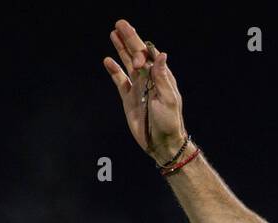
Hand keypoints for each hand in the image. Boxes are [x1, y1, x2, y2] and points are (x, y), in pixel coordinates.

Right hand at [103, 19, 188, 161]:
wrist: (162, 143)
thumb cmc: (169, 122)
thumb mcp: (169, 99)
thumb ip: (162, 77)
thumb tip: (160, 55)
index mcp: (160, 78)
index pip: (149, 56)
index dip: (141, 48)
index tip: (137, 54)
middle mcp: (149, 80)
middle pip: (136, 54)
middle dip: (129, 39)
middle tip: (120, 23)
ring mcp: (138, 88)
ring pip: (127, 64)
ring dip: (121, 49)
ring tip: (114, 34)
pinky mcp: (129, 99)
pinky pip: (120, 81)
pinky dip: (114, 71)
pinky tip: (107, 60)